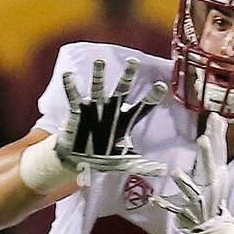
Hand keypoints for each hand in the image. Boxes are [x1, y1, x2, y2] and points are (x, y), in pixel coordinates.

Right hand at [55, 57, 168, 177]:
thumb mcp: (125, 162)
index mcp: (125, 120)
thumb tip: (165, 171)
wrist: (79, 160)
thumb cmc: (103, 157)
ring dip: (98, 75)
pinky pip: (74, 96)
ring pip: (98, 87)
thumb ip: (144, 166)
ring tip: (99, 61)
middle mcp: (111, 109)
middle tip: (133, 61)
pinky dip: (70, 85)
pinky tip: (68, 74)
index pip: (142, 107)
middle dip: (127, 76)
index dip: (152, 97)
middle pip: (122, 89)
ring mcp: (94, 107)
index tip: (162, 86)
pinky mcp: (77, 110)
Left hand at [150, 112, 228, 231]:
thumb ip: (217, 147)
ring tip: (174, 172)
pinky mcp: (186, 213)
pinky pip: (173, 209)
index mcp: (218, 174)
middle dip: (206, 155)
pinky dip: (164, 205)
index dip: (217, 135)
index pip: (219, 152)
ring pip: (190, 190)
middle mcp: (210, 187)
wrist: (210, 226)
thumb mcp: (218, 170)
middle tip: (203, 139)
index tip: (214, 117)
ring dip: (183, 182)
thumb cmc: (212, 193)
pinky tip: (153, 199)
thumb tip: (219, 119)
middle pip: (209, 168)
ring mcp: (198, 201)